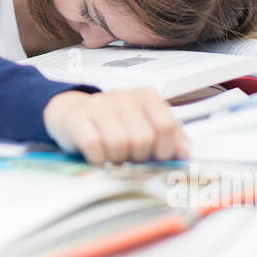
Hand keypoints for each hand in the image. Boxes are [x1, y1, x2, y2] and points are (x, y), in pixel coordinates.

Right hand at [42, 87, 186, 164]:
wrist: (72, 113)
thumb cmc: (114, 124)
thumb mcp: (145, 126)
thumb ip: (170, 138)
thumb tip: (183, 153)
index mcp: (145, 96)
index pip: (166, 125)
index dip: (165, 149)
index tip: (157, 157)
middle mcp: (123, 96)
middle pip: (143, 138)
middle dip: (139, 157)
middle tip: (131, 157)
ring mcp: (98, 106)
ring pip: (119, 144)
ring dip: (118, 159)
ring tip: (114, 156)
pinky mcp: (77, 119)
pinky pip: (94, 147)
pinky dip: (99, 159)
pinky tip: (98, 156)